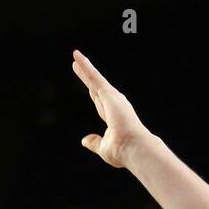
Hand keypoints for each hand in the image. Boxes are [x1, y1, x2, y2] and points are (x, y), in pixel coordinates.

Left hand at [72, 49, 148, 167]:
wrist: (133, 148)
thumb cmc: (123, 152)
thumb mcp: (104, 148)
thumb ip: (95, 142)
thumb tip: (84, 140)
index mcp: (113, 117)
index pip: (100, 103)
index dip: (93, 94)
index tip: (89, 88)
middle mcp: (114, 105)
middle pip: (96, 87)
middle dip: (88, 77)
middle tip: (78, 65)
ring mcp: (112, 98)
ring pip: (94, 79)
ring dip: (85, 67)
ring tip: (75, 55)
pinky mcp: (109, 93)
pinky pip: (94, 77)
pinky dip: (86, 67)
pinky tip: (77, 58)